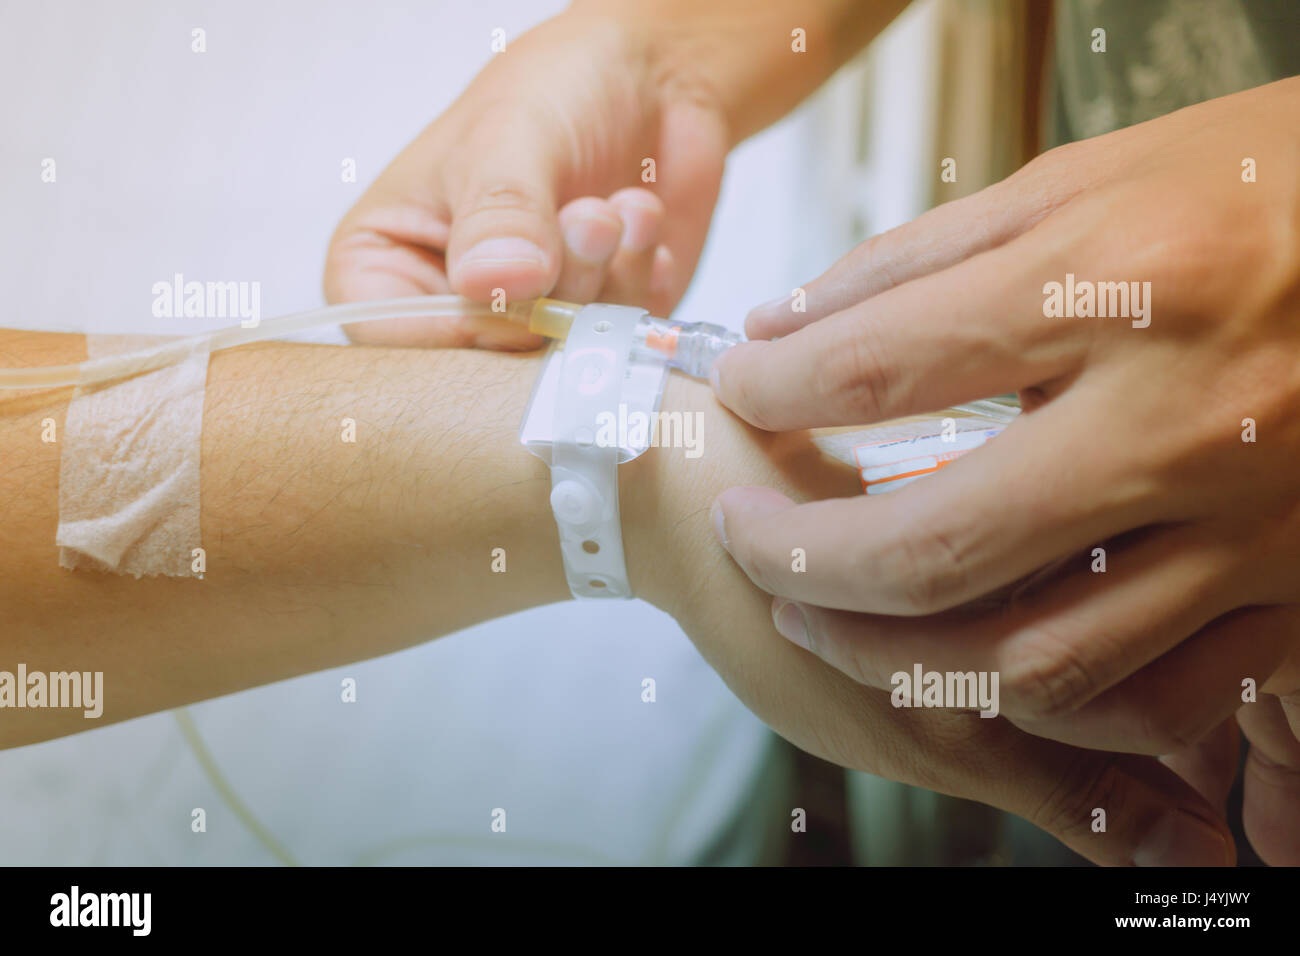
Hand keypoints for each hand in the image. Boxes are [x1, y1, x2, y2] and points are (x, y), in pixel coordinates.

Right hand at [323, 9, 726, 346]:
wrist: (652, 76)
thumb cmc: (555, 87)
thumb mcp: (512, 135)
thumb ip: (501, 210)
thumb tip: (497, 281)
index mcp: (384, 260)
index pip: (396, 346)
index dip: (465, 330)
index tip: (523, 282)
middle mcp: (448, 303)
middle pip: (486, 364)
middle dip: (552, 296)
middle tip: (591, 221)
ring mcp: (523, 321)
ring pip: (557, 357)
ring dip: (602, 281)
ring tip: (612, 208)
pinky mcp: (591, 330)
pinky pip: (612, 345)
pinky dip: (635, 283)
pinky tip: (637, 220)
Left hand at [707, 77, 1299, 862]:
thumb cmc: (1274, 188)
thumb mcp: (1094, 178)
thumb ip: (926, 259)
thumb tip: (783, 328)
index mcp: (1126, 283)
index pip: (882, 364)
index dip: (775, 387)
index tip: (739, 391)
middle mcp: (1187, 420)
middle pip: (936, 549)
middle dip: (801, 561)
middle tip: (743, 539)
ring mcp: (1252, 525)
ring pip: (1036, 662)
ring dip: (898, 660)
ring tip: (828, 618)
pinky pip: (1153, 702)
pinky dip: (1046, 704)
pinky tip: (983, 663)